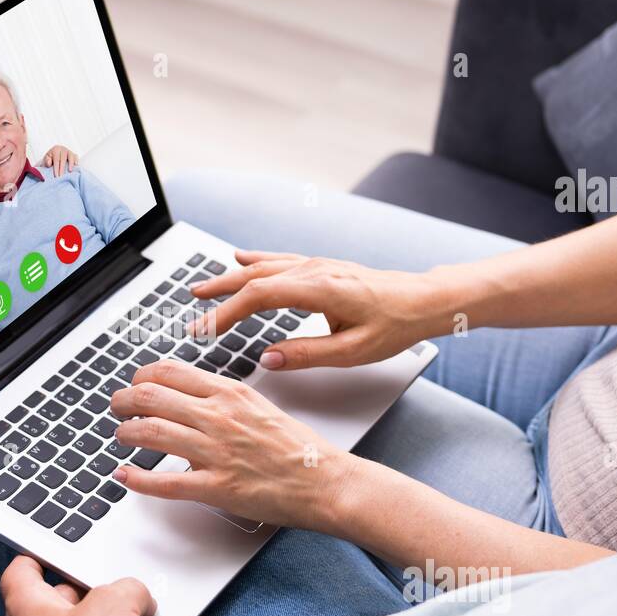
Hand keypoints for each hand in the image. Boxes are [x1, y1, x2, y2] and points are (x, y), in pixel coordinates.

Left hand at [2, 555, 154, 615]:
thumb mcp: (115, 603)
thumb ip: (128, 588)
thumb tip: (138, 595)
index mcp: (29, 609)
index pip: (21, 571)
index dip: (39, 554)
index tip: (57, 547)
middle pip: (64, 598)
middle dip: (94, 589)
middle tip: (119, 579)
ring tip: (142, 608)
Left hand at [41, 144, 78, 176]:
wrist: (54, 157)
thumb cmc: (50, 159)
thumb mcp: (46, 159)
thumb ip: (46, 161)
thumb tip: (49, 163)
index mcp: (55, 149)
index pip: (56, 159)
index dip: (56, 168)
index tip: (56, 176)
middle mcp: (63, 149)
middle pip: (63, 159)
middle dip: (62, 168)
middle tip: (61, 176)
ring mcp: (69, 151)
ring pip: (70, 156)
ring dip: (71, 164)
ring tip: (70, 171)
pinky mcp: (73, 154)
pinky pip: (76, 157)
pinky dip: (76, 161)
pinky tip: (76, 166)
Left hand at [110, 360, 360, 534]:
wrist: (325, 480)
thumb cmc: (298, 448)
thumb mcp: (258, 405)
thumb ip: (223, 400)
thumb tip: (190, 398)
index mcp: (229, 393)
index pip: (169, 372)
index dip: (141, 377)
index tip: (134, 385)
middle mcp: (218, 417)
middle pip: (150, 397)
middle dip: (122, 401)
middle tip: (116, 408)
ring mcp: (216, 452)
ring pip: (150, 432)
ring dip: (125, 434)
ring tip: (120, 436)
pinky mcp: (217, 487)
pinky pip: (165, 482)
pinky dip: (138, 479)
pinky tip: (125, 476)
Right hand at [190, 251, 441, 370]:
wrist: (424, 300)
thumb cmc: (395, 325)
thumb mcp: (353, 351)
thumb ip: (306, 354)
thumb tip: (268, 357)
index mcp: (318, 289)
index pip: (259, 297)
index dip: (227, 313)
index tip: (206, 329)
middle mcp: (314, 270)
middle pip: (253, 276)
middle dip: (219, 292)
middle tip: (192, 307)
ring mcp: (317, 265)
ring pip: (263, 266)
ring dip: (230, 276)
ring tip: (203, 287)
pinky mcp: (322, 267)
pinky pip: (279, 260)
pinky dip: (254, 261)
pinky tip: (241, 258)